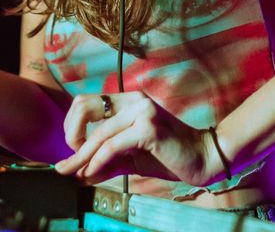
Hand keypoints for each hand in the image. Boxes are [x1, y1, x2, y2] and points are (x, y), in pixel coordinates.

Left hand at [53, 92, 220, 186]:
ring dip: (81, 157)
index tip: (74, 150)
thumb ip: (106, 162)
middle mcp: (134, 100)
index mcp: (128, 101)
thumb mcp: (131, 158)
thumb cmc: (169, 156)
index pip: (85, 102)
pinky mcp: (148, 128)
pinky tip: (91, 173)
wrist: (203, 159)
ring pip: (98, 133)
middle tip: (71, 159)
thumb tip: (79, 175)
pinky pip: (113, 146)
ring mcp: (142, 112)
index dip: (72, 126)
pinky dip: (98, 161)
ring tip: (74, 173)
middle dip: (71, 136)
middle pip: (84, 107)